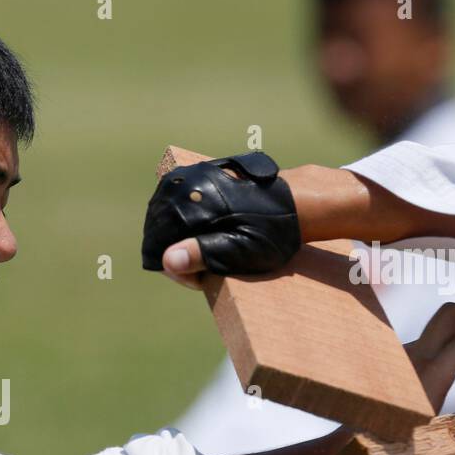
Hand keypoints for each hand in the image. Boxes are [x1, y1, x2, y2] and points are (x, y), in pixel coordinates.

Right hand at [142, 152, 299, 285]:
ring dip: (185, 240)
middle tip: (210, 268)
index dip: (176, 270)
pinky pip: (179, 207)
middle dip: (180, 255)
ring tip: (213, 251)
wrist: (298, 200)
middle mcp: (183, 185)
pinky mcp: (198, 176)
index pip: (156, 246)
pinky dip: (190, 225)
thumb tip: (168, 260)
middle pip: (159, 232)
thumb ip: (201, 255)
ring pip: (168, 220)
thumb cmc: (272, 231)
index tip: (201, 279)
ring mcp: (189, 177)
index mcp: (187, 203)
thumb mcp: (239, 251)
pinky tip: (212, 234)